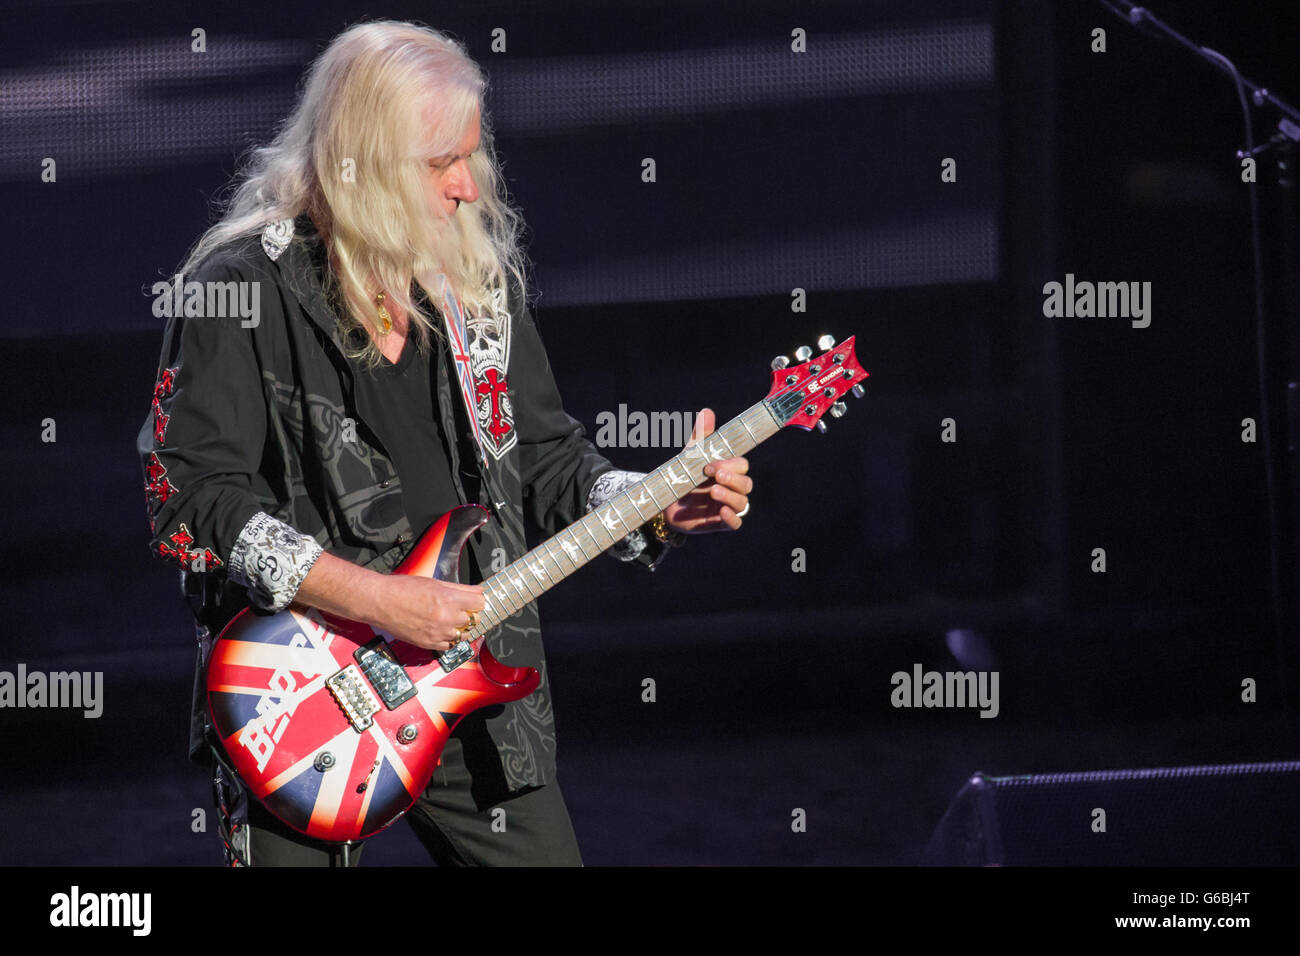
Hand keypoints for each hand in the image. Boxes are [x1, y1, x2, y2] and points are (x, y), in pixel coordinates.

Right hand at [371, 575, 483, 651]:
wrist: (380, 602)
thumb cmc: (402, 589)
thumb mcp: (435, 582)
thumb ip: (459, 588)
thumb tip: (478, 591)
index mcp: (448, 599)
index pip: (480, 603)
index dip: (477, 601)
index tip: (474, 600)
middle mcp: (445, 618)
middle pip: (473, 619)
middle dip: (468, 614)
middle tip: (459, 608)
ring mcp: (437, 633)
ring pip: (463, 634)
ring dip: (459, 627)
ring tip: (447, 618)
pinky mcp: (428, 644)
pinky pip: (449, 645)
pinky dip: (448, 638)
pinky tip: (440, 629)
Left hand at [662, 407, 751, 532]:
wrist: (666, 503)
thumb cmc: (684, 476)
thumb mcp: (691, 456)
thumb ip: (701, 436)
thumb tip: (707, 412)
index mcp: (728, 471)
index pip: (741, 466)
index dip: (730, 464)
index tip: (711, 462)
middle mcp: (731, 488)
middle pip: (746, 483)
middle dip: (732, 478)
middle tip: (713, 474)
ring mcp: (727, 506)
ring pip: (742, 502)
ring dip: (731, 495)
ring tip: (713, 491)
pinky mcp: (720, 523)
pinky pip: (735, 523)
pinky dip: (732, 517)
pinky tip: (722, 511)